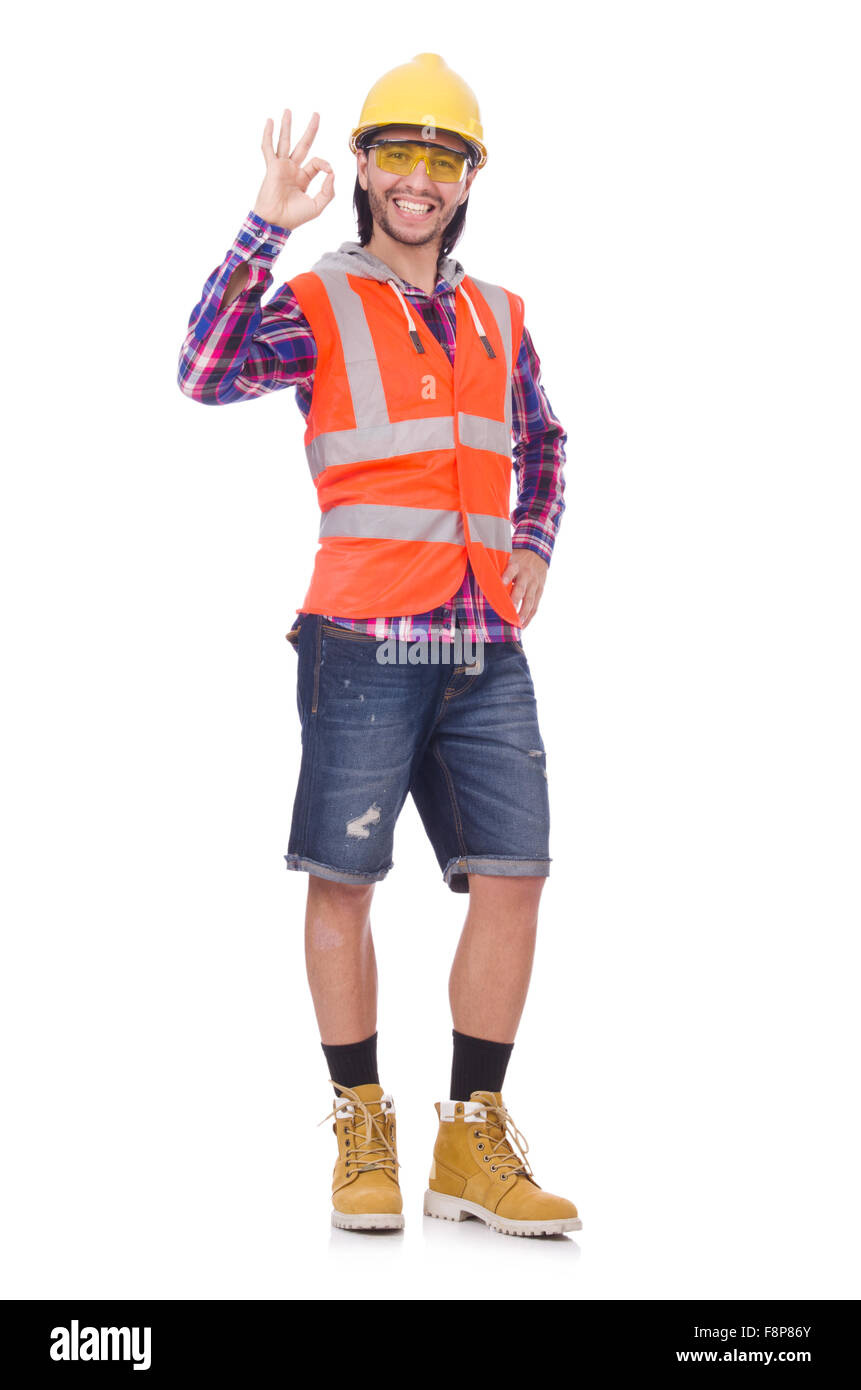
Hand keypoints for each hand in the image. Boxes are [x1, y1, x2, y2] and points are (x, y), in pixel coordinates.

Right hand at [253, 109, 334, 230]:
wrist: (276, 222)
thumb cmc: (294, 217)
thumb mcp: (317, 206)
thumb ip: (328, 191)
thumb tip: (332, 173)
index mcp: (303, 178)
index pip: (317, 163)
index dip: (325, 164)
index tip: (329, 171)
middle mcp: (293, 170)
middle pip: (303, 145)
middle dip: (310, 130)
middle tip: (316, 114)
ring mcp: (282, 167)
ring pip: (285, 142)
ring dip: (287, 126)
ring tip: (288, 111)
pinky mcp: (272, 167)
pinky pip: (269, 148)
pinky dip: (268, 135)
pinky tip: (269, 122)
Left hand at [501, 548, 548, 627]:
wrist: (538, 553)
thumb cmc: (517, 558)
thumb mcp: (508, 556)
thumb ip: (497, 566)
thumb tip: (478, 574)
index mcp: (516, 564)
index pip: (511, 570)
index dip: (507, 576)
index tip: (501, 583)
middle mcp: (526, 575)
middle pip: (521, 589)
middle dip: (515, 600)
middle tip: (509, 611)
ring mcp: (534, 584)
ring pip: (529, 600)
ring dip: (523, 613)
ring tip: (517, 623)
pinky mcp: (540, 591)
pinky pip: (535, 605)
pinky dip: (529, 617)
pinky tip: (523, 625)